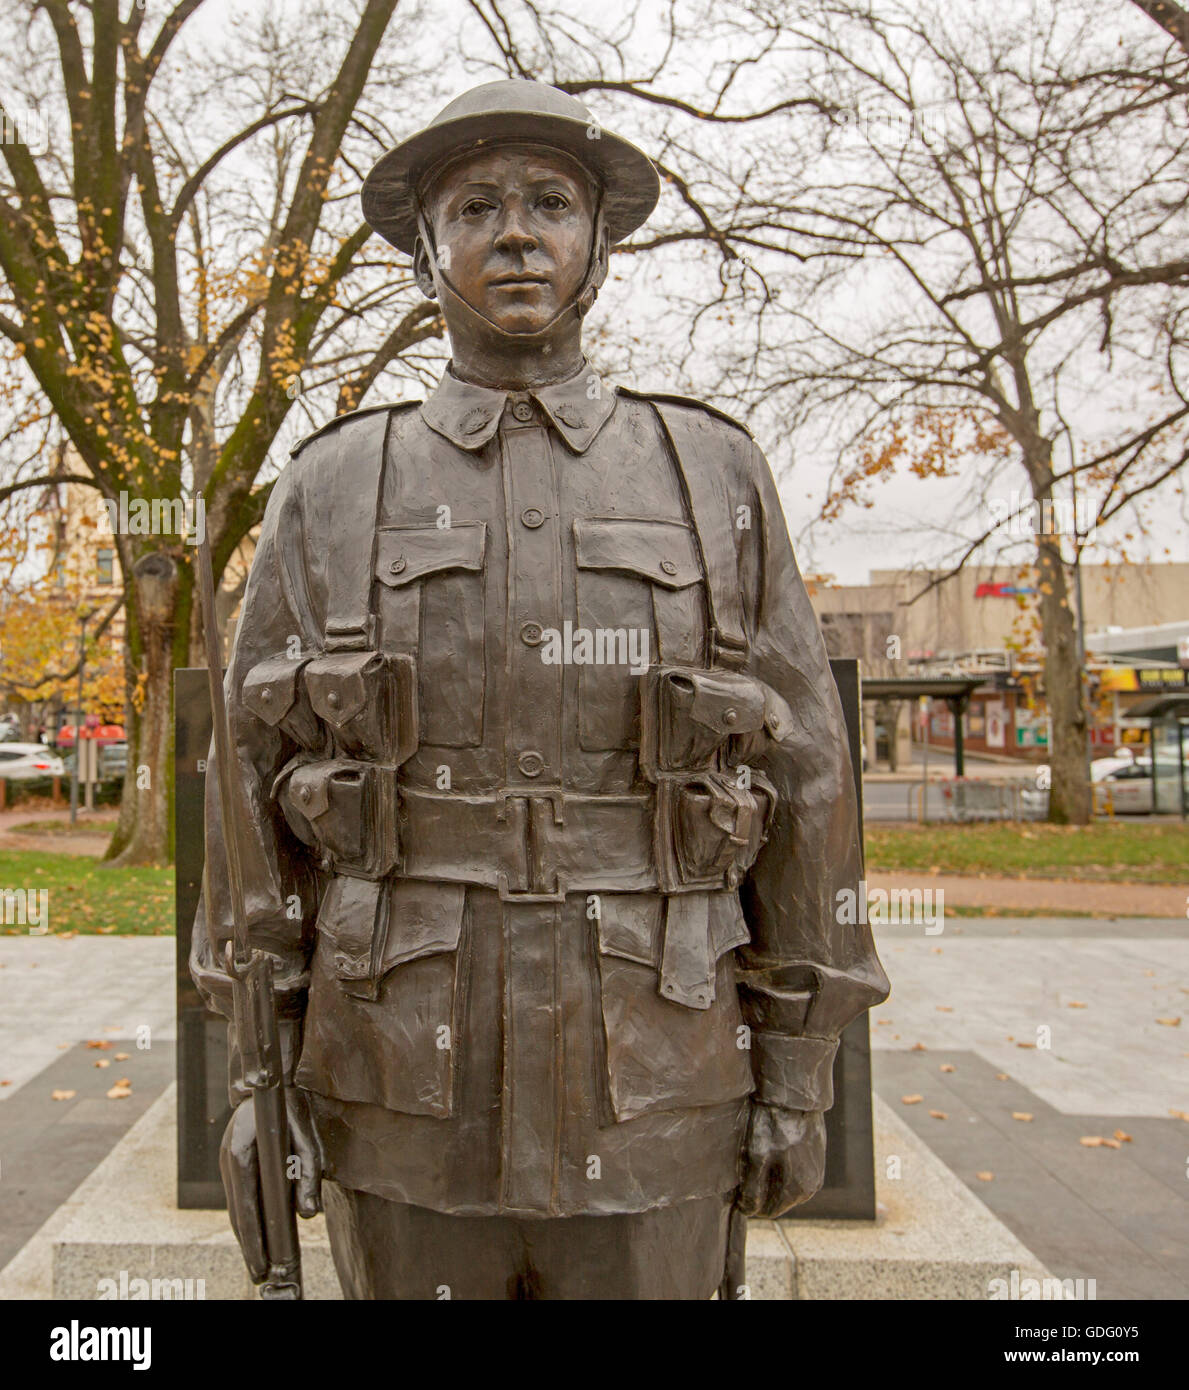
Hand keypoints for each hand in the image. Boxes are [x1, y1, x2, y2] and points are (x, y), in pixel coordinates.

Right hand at [220, 1087, 321, 1283]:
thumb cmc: (293, 1109)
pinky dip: (246, 1217)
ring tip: (258, 1262)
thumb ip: (309, 1175)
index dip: (252, 1241)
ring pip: (235, 1207)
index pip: (245, 1208)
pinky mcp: (233, 1159)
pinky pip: (239, 1195)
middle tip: (260, 1275)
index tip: (261, 1266)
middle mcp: (228, 1159)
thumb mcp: (308, 1140)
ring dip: (246, 1235)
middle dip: (248, 1246)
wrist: (273, 1080)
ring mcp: (227, 1159)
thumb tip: (308, 1215)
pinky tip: (257, 1233)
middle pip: (236, 1213)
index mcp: (241, 1154)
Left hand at [737, 1104, 825, 1217]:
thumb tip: (749, 1210)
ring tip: (757, 1157)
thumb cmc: (773, 1125)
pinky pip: (796, 1169)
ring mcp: (817, 1170)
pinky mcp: (817, 1154)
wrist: (794, 1095)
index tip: (736, 1190)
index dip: (750, 1203)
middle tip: (744, 1171)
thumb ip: (752, 1190)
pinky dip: (782, 1165)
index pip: (769, 1211)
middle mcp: (812, 1185)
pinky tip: (772, 1147)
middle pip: (779, 1199)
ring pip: (787, 1184)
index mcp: (798, 1191)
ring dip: (772, 1177)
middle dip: (761, 1190)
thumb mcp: (756, 1157)